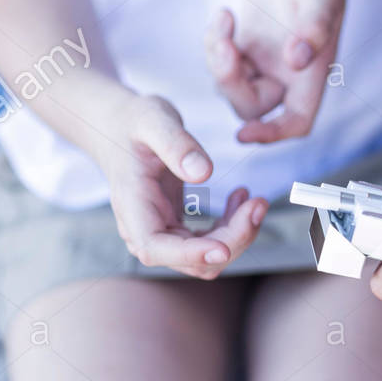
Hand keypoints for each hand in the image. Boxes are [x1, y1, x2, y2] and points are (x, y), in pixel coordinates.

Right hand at [97, 95, 267, 277]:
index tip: (222, 250)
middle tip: (259, 204)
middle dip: (232, 239)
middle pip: (191, 259)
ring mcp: (162, 233)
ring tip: (256, 201)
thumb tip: (203, 173)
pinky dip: (233, 227)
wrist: (122, 127)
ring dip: (238, 236)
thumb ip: (176, 145)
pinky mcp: (177, 229)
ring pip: (206, 258)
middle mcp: (144, 229)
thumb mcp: (154, 120)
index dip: (189, 254)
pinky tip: (240, 198)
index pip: (154, 248)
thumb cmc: (135, 121)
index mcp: (132, 206)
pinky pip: (211, 243)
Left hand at [206, 0, 346, 142]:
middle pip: (254, 107)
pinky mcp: (249, 39)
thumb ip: (314, 27)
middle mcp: (289, 71)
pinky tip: (224, 17)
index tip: (245, 133)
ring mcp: (266, 57)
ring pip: (233, 85)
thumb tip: (298, 60)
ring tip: (223, 23)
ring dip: (217, 62)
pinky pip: (223, 60)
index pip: (297, 121)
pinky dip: (214, 44)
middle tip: (226, 45)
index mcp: (313, 71)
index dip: (273, 134)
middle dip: (231, 83)